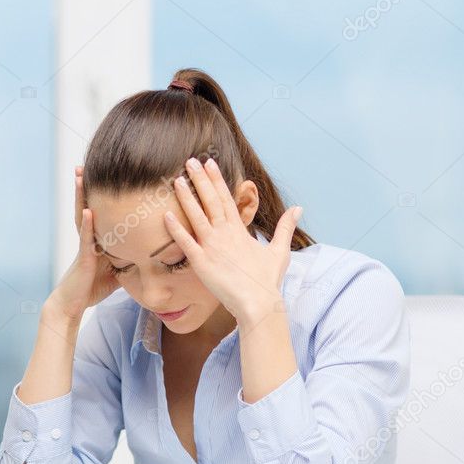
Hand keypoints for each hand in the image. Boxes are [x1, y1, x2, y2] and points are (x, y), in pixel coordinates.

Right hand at [48, 168, 120, 320]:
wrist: (72, 304)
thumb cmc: (92, 287)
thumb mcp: (117, 270)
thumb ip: (129, 259)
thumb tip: (150, 254)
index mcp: (98, 238)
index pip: (102, 210)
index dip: (104, 193)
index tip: (109, 173)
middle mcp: (89, 237)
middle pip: (89, 205)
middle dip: (88, 186)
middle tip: (85, 163)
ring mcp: (84, 246)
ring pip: (82, 215)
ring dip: (81, 195)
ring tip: (79, 175)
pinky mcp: (83, 258)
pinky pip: (85, 238)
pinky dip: (87, 224)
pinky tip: (88, 210)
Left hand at [162, 157, 301, 325]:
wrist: (258, 303)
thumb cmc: (267, 280)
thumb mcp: (280, 250)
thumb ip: (285, 227)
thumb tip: (298, 208)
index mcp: (239, 230)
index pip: (226, 198)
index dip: (216, 179)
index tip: (209, 163)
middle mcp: (225, 234)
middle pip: (210, 201)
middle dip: (200, 179)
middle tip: (190, 161)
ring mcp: (212, 247)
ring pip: (196, 217)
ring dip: (186, 197)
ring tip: (176, 180)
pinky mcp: (202, 263)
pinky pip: (186, 243)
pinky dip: (176, 229)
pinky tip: (165, 214)